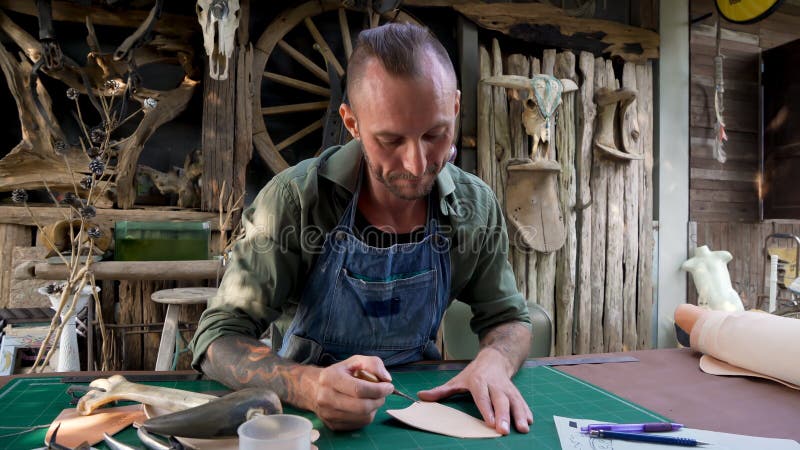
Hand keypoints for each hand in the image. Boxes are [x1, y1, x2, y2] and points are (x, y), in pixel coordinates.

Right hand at [312, 355, 393, 430]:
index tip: (389, 387)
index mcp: (330, 378)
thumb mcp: (355, 361)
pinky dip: (367, 416)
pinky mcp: (333, 425)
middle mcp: (326, 398)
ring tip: (373, 399)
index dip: (378, 390)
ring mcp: (328, 414)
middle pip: (362, 407)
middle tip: (383, 394)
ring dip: (374, 408)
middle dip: (379, 400)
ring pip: (363, 417)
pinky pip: (359, 424)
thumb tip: (386, 379)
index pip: (359, 389)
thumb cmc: (340, 373)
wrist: (315, 388)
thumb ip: (373, 364)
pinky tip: (364, 407)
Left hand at [417, 348, 532, 434]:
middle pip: (500, 399)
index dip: (486, 408)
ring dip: (518, 415)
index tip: (489, 422)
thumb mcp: (456, 380)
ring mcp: (506, 387)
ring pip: (514, 401)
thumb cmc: (473, 374)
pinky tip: (529, 422)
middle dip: (503, 415)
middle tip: (503, 430)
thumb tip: (421, 397)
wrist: (494, 359)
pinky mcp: (515, 391)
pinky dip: (526, 411)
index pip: (482, 396)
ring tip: (522, 429)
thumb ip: (441, 391)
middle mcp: (494, 384)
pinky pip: (522, 401)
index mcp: (478, 381)